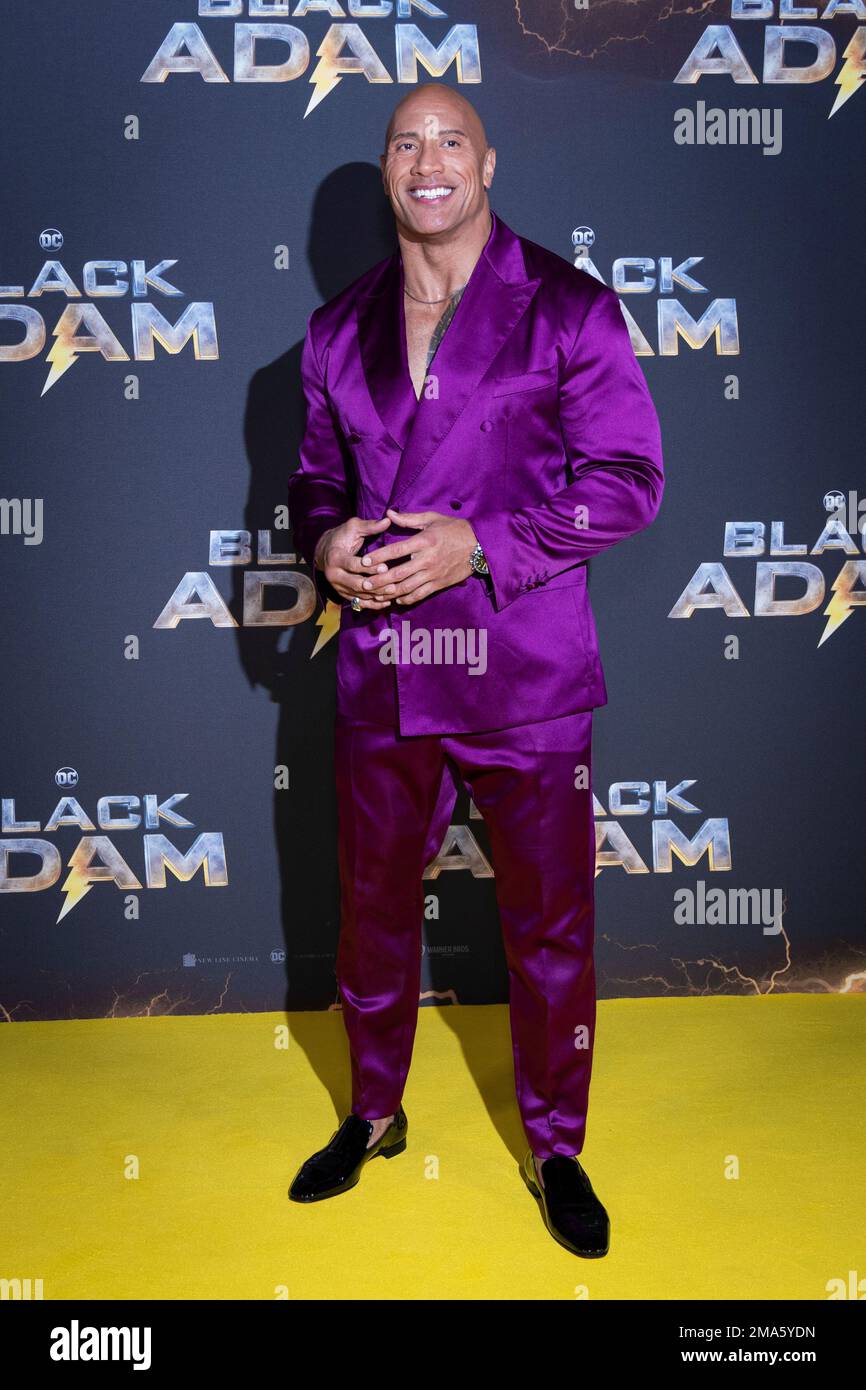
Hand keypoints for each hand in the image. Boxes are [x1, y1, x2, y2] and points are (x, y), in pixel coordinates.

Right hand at [314, 515, 394, 608]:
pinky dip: (372, 604)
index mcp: (335, 558)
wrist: (324, 551)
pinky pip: (358, 602)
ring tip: (393, 593)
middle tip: (393, 585)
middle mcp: (334, 575)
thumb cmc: (341, 536)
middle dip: (375, 585)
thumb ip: (370, 525)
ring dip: (376, 595)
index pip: (353, 565)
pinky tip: (386, 602)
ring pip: (358, 595)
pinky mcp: (342, 594)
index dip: (369, 567)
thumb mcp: (353, 527)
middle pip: (356, 584)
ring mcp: (337, 587)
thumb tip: (388, 520)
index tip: (385, 566)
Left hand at [358, 508, 476, 604]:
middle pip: (398, 573)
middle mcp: (427, 560)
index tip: (365, 561)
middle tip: (364, 584)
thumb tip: (388, 514)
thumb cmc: (454, 529)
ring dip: (389, 593)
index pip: (396, 550)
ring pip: (407, 587)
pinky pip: (420, 595)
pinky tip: (397, 599)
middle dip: (379, 580)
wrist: (479, 545)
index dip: (379, 556)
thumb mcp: (432, 519)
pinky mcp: (439, 584)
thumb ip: (409, 519)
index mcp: (424, 541)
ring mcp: (433, 574)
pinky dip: (406, 599)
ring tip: (376, 594)